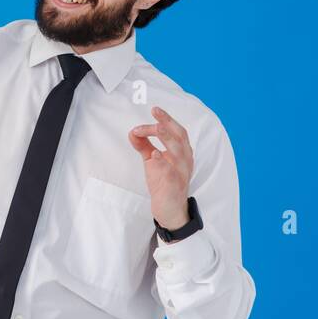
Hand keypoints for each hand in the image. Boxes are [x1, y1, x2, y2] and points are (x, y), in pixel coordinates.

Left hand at [127, 106, 193, 229]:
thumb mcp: (153, 160)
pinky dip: (163, 163)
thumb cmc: (163, 181)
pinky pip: (171, 173)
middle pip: (180, 136)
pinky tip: (155, 155)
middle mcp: (185, 160)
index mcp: (182, 152)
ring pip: (179, 152)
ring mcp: (181, 172)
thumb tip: (132, 132)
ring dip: (167, 138)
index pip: (177, 130)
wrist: (169, 208)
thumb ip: (144, 146)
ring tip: (157, 128)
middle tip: (156, 111)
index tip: (153, 110)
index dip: (167, 119)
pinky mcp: (174, 185)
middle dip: (168, 122)